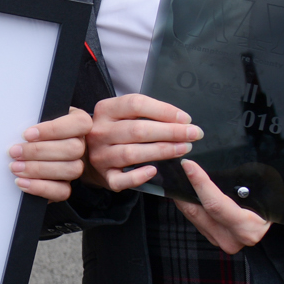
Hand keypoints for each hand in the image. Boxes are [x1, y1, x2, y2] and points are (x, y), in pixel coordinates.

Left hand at [8, 107, 88, 200]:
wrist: (28, 150)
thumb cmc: (32, 130)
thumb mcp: (34, 119)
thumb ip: (33, 119)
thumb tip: (17, 124)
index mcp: (77, 123)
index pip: (79, 123)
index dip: (53, 129)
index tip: (27, 134)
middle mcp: (80, 144)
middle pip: (73, 149)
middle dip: (39, 151)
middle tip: (15, 152)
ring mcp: (76, 166)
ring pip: (70, 170)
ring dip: (38, 169)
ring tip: (16, 167)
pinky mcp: (67, 185)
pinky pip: (63, 191)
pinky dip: (40, 188)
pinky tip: (22, 182)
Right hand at [84, 94, 201, 191]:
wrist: (90, 154)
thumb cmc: (116, 132)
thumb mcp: (123, 115)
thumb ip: (146, 114)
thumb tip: (181, 121)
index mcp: (105, 110)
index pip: (136, 104)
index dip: (164, 110)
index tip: (185, 119)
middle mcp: (100, 132)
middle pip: (137, 130)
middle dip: (170, 132)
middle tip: (193, 134)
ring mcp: (100, 155)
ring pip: (132, 153)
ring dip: (162, 151)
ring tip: (183, 148)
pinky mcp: (105, 176)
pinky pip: (122, 179)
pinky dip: (139, 176)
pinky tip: (154, 171)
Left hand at [174, 159, 270, 254]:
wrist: (269, 220)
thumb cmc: (271, 204)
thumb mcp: (262, 191)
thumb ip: (240, 184)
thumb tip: (217, 165)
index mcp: (247, 228)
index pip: (215, 204)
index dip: (200, 183)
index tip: (189, 166)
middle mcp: (231, 238)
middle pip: (197, 211)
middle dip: (184, 188)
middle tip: (177, 168)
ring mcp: (219, 239)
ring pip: (192, 215)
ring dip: (183, 195)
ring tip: (178, 176)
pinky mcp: (212, 237)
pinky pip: (194, 218)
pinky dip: (189, 203)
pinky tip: (186, 190)